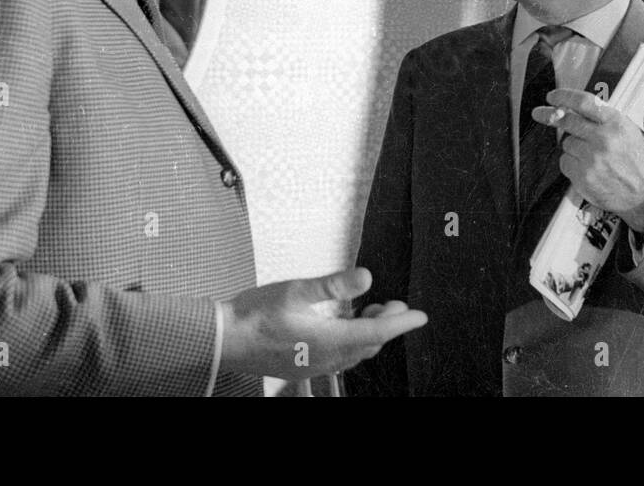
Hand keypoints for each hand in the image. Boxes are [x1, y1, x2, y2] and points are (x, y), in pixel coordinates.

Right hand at [221, 267, 425, 378]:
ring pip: (355, 352)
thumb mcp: (296, 290)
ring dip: (369, 333)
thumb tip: (366, 277)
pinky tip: (344, 325)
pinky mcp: (304, 366)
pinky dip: (352, 340)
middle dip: (387, 324)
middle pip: (369, 343)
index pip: (377, 332)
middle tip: (395, 305)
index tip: (420, 316)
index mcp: (328, 340)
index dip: (401, 323)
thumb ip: (333, 285)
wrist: (224, 340)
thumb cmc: (254, 315)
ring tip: (372, 310)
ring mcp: (315, 366)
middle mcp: (326, 358)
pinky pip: (340, 357)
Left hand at [532, 88, 643, 231]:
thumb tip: (571, 107)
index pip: (584, 102)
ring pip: (566, 143)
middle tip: (540, 113)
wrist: (643, 193)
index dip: (563, 96)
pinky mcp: (583, 176)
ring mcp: (592, 158)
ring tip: (590, 156)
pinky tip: (587, 168)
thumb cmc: (634, 161)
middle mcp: (603, 138)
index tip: (552, 96)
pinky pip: (565, 162)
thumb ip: (601, 118)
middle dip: (550, 116)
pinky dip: (571, 164)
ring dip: (572, 147)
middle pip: (567, 120)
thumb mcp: (627, 131)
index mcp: (616, 123)